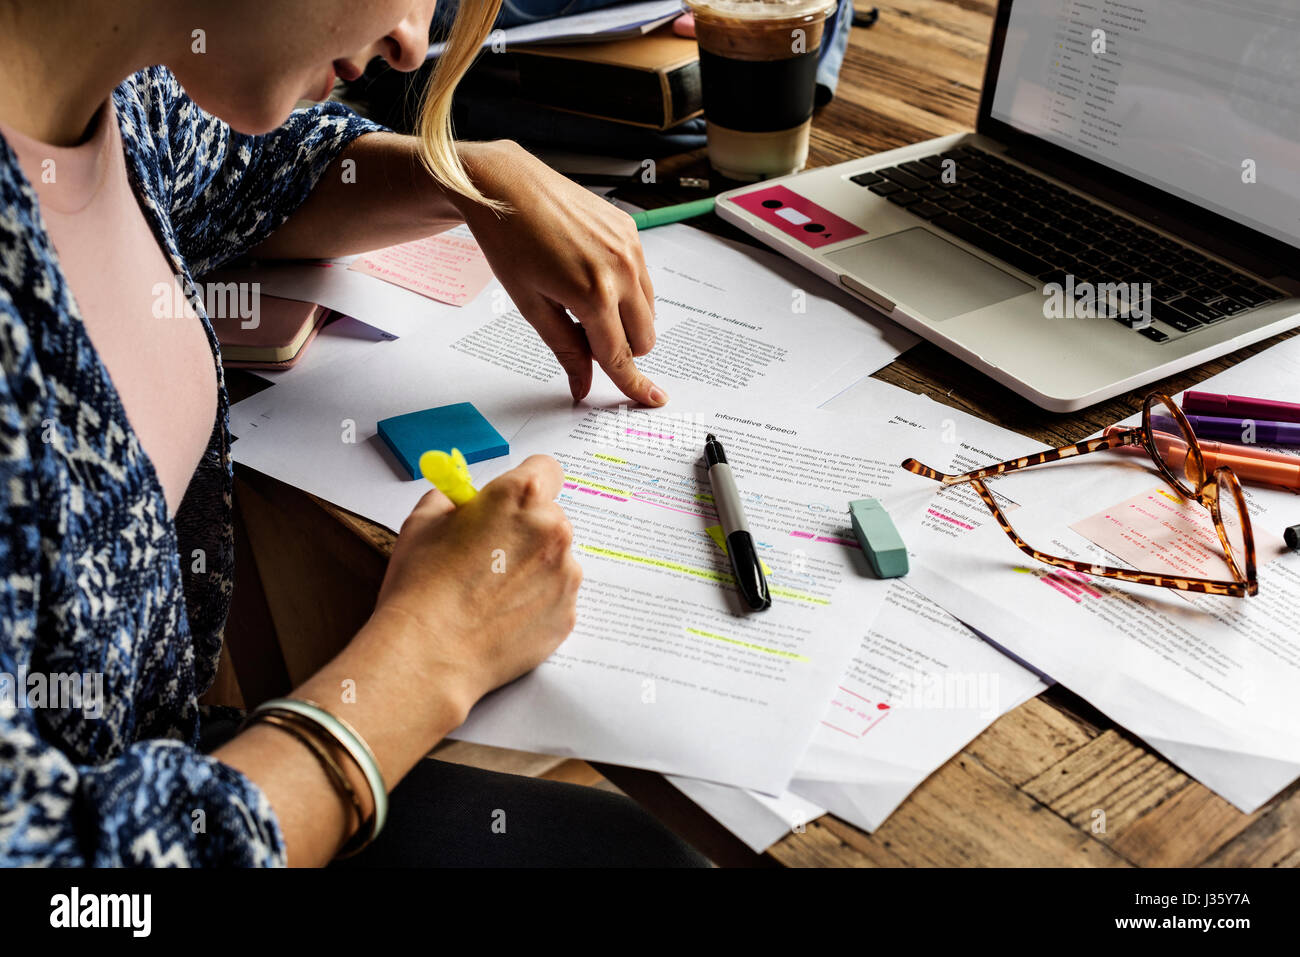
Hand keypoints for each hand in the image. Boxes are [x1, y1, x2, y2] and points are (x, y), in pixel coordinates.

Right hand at [371, 455, 582, 713]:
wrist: (428, 653)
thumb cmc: (421, 587)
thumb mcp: (423, 522)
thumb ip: (452, 499)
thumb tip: (463, 499)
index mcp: (519, 497)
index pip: (545, 469)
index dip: (526, 482)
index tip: (514, 500)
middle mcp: (553, 530)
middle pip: (551, 517)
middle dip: (526, 530)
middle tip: (490, 555)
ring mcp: (566, 575)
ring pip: (556, 559)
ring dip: (533, 568)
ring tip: (491, 592)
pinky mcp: (567, 613)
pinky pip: (556, 597)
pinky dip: (537, 602)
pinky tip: (502, 615)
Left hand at [456, 140, 666, 406]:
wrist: (508, 186)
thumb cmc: (510, 241)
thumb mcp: (532, 306)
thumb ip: (565, 349)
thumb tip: (582, 385)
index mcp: (593, 294)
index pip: (619, 355)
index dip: (632, 383)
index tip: (650, 399)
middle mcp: (621, 270)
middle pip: (643, 338)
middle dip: (619, 347)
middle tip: (582, 332)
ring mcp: (630, 248)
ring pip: (648, 311)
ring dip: (624, 319)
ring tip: (581, 299)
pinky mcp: (631, 232)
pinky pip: (642, 279)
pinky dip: (624, 290)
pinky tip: (589, 273)